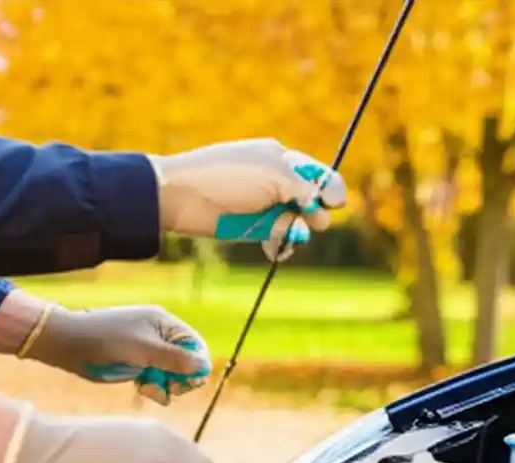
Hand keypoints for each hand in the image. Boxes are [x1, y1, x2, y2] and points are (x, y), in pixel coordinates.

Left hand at [20, 304, 210, 405]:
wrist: (64, 344)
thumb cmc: (104, 342)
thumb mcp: (144, 351)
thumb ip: (175, 359)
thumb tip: (204, 367)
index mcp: (164, 323)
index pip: (195, 345)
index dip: (196, 366)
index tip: (186, 384)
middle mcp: (159, 334)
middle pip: (186, 359)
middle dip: (180, 377)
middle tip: (169, 390)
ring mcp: (147, 347)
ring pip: (171, 371)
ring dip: (166, 384)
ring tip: (150, 390)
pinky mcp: (136, 360)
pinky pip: (156, 375)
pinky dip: (154, 385)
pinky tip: (143, 389)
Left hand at [148, 138, 346, 260]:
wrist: (180, 196)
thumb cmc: (226, 177)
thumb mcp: (273, 176)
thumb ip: (306, 189)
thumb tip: (327, 208)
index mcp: (282, 159)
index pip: (320, 174)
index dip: (331, 189)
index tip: (334, 204)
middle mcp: (277, 181)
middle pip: (313, 201)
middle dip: (316, 213)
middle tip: (310, 220)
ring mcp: (266, 205)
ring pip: (299, 222)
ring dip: (299, 232)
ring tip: (289, 239)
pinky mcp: (255, 226)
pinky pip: (281, 237)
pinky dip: (282, 245)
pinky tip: (274, 250)